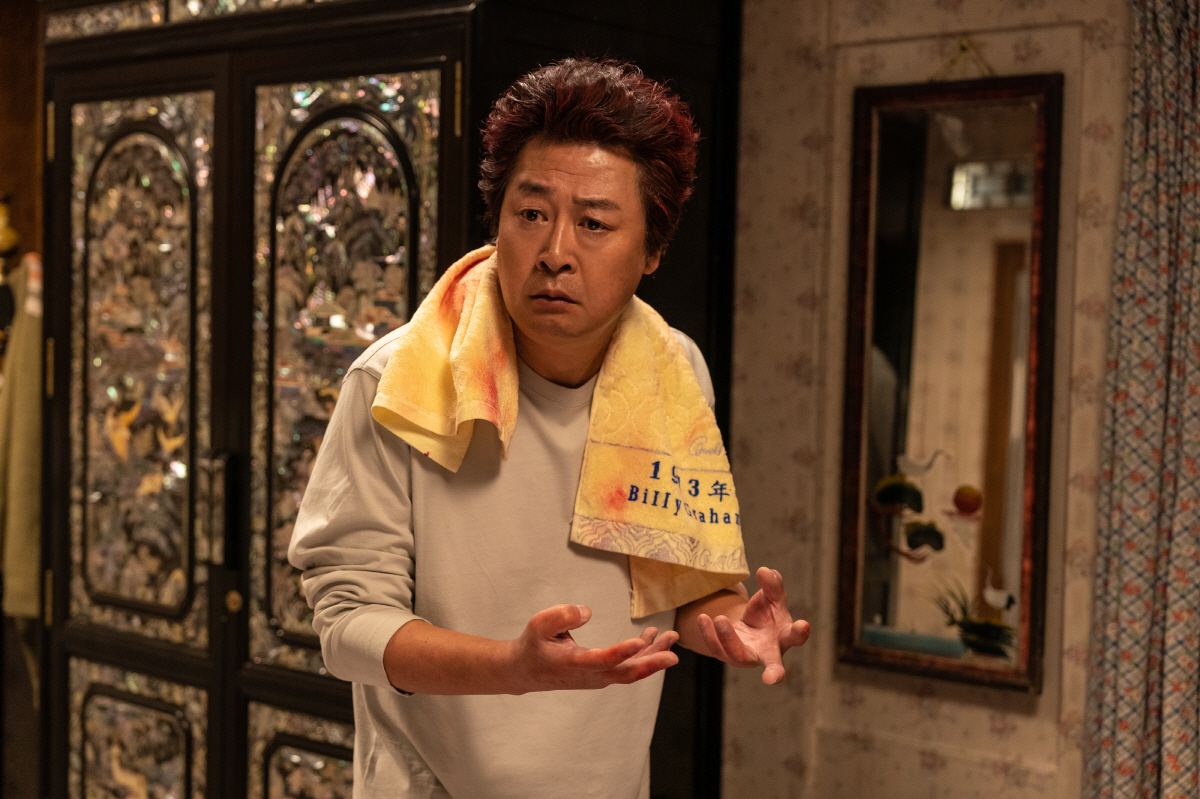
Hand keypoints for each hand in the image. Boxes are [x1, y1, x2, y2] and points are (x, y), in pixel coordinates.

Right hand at [508, 604, 678, 693]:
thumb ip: (561, 616)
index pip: (603, 660)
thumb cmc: (533, 645)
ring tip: (671, 636)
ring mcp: (598, 677)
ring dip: (652, 656)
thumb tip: (587, 611)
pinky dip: (642, 654)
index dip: (623, 652)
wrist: (525, 671)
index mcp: (575, 664)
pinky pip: (626, 667)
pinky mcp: (602, 674)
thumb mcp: (539, 624)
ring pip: (630, 670)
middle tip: (673, 654)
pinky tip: (652, 637)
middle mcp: (591, 676)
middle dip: (651, 663)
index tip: (641, 642)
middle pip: (626, 673)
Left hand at [697, 567, 809, 684]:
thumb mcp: (772, 597)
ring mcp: (747, 657)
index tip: (803, 625)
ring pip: (738, 655)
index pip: (795, 636)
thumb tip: (765, 571)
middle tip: (772, 679)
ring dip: (728, 639)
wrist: (750, 627)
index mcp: (784, 636)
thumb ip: (772, 585)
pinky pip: (717, 649)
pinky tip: (703, 618)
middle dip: (774, 672)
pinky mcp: (728, 656)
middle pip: (773, 665)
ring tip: (720, 619)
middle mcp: (769, 652)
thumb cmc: (768, 614)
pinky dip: (708, 634)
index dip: (800, 632)